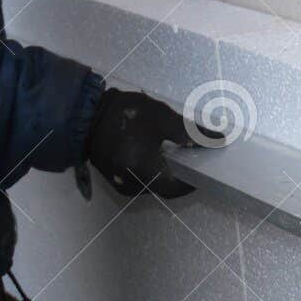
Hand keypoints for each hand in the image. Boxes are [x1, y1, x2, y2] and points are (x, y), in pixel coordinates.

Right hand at [84, 89, 199, 197]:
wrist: (81, 112)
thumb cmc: (123, 115)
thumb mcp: (162, 118)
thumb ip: (191, 132)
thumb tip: (218, 140)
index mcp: (144, 173)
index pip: (177, 188)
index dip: (193, 181)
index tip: (205, 169)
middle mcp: (132, 185)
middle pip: (164, 186)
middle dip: (180, 173)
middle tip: (192, 158)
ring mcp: (120, 183)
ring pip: (152, 183)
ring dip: (165, 171)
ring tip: (174, 153)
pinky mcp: (113, 176)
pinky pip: (138, 178)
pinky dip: (150, 168)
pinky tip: (155, 152)